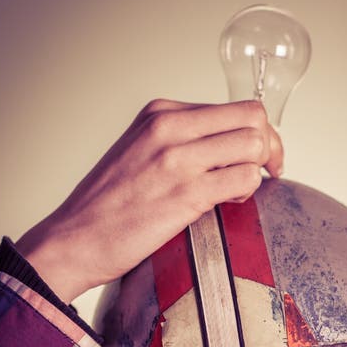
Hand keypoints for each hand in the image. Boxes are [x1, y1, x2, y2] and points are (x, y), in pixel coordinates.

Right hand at [15, 99, 283, 302]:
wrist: (76, 239)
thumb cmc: (108, 206)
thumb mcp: (139, 152)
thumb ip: (180, 142)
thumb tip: (227, 147)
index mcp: (160, 113)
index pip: (235, 107)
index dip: (257, 132)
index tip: (257, 156)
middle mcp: (170, 127)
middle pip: (253, 118)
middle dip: (270, 146)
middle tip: (267, 171)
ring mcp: (178, 159)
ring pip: (254, 146)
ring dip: (259, 171)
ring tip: (238, 191)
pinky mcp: (186, 193)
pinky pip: (244, 179)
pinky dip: (247, 192)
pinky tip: (228, 202)